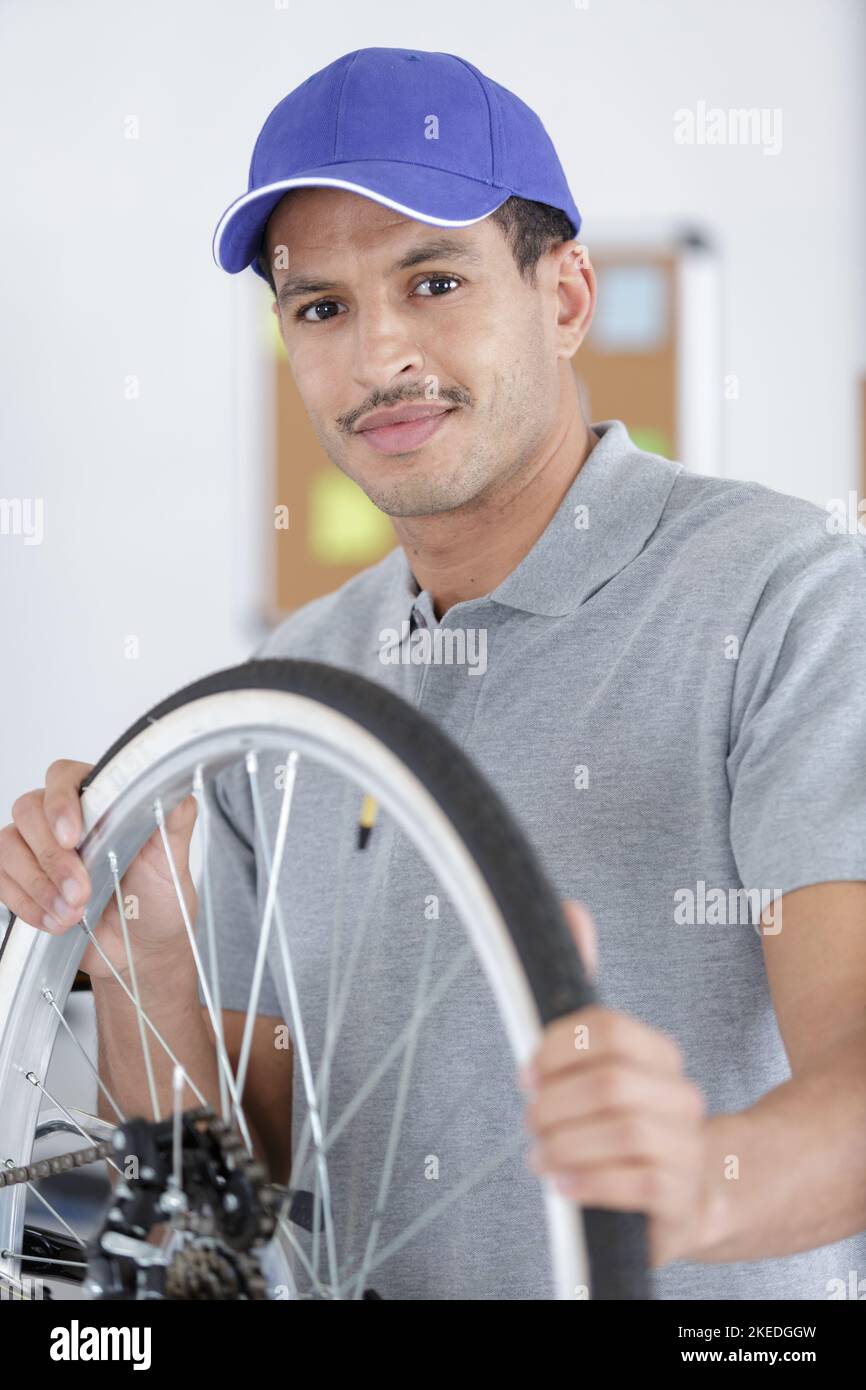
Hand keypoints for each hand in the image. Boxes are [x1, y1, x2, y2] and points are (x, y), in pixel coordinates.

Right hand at [0, 759, 198, 980]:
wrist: (142, 950)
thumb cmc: (159, 898)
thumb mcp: (174, 859)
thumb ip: (175, 819)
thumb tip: (178, 786)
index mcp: (100, 800)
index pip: (63, 777)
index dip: (60, 802)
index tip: (72, 837)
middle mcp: (64, 818)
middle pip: (29, 811)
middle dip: (52, 857)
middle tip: (81, 893)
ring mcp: (38, 848)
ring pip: (8, 846)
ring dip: (38, 885)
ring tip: (73, 915)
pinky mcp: (22, 879)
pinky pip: (1, 879)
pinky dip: (25, 904)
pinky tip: (55, 921)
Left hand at [518, 900, 721, 1267]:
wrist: (684, 1197)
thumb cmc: (622, 1124)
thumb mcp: (599, 1060)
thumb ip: (582, 991)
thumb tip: (571, 909)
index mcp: (661, 1056)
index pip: (608, 1030)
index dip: (556, 1049)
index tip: (527, 1074)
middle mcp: (683, 1097)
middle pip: (611, 1082)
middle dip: (554, 1104)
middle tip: (531, 1121)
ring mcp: (689, 1150)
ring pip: (621, 1132)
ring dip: (564, 1145)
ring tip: (542, 1156)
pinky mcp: (683, 1200)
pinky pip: (636, 1183)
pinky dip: (588, 1182)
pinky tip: (562, 1184)